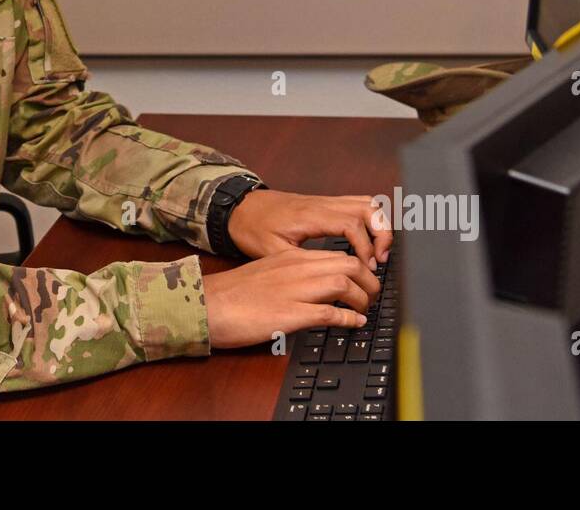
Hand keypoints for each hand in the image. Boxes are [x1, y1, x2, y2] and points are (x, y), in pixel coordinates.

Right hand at [202, 248, 380, 347]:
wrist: (206, 304)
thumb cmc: (233, 294)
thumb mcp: (267, 274)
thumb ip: (292, 276)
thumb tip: (317, 289)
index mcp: (290, 258)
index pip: (339, 255)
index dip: (361, 269)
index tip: (366, 283)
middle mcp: (296, 269)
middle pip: (349, 264)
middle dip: (370, 281)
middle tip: (373, 296)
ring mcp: (293, 290)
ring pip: (344, 283)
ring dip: (362, 299)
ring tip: (365, 311)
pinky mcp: (288, 313)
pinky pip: (329, 312)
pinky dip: (348, 319)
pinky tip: (353, 324)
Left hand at [225, 189, 393, 265]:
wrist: (239, 207)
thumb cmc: (252, 227)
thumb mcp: (271, 251)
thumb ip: (301, 265)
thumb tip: (327, 282)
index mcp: (310, 215)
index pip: (351, 224)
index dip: (365, 246)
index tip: (368, 267)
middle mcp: (322, 204)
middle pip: (368, 207)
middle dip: (382, 233)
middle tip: (381, 260)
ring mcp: (325, 201)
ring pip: (366, 202)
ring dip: (379, 226)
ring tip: (378, 253)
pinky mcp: (324, 204)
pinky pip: (356, 204)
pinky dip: (369, 220)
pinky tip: (366, 241)